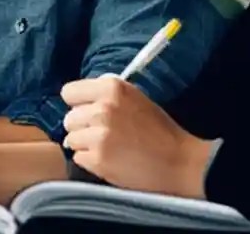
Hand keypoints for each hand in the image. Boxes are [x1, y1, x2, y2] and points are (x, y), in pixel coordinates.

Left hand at [61, 76, 212, 198]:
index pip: (69, 92)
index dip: (78, 104)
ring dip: (85, 146)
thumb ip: (106, 94)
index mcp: (111, 88)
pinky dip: (91, 162)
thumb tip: (79, 98)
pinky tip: (111, 160)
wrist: (181, 162)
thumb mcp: (135, 98)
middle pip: (69, 118)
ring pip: (71, 139)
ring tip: (109, 148)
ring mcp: (99, 135)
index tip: (89, 112)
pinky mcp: (98, 159)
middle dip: (82, 127)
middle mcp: (102, 108)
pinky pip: (78, 158)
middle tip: (105, 134)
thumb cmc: (160, 130)